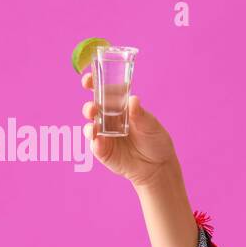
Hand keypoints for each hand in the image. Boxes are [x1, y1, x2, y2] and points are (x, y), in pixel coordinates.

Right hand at [79, 70, 177, 187]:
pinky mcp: (103, 151)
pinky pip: (95, 145)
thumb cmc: (155, 141)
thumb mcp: (151, 126)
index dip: (93, 83)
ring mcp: (103, 135)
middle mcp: (108, 119)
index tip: (88, 79)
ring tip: (94, 126)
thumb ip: (140, 115)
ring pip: (90, 127)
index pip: (103, 92)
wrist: (157, 167)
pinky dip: (95, 142)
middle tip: (92, 108)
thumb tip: (133, 100)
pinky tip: (99, 141)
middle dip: (89, 107)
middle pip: (93, 109)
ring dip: (89, 124)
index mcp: (119, 107)